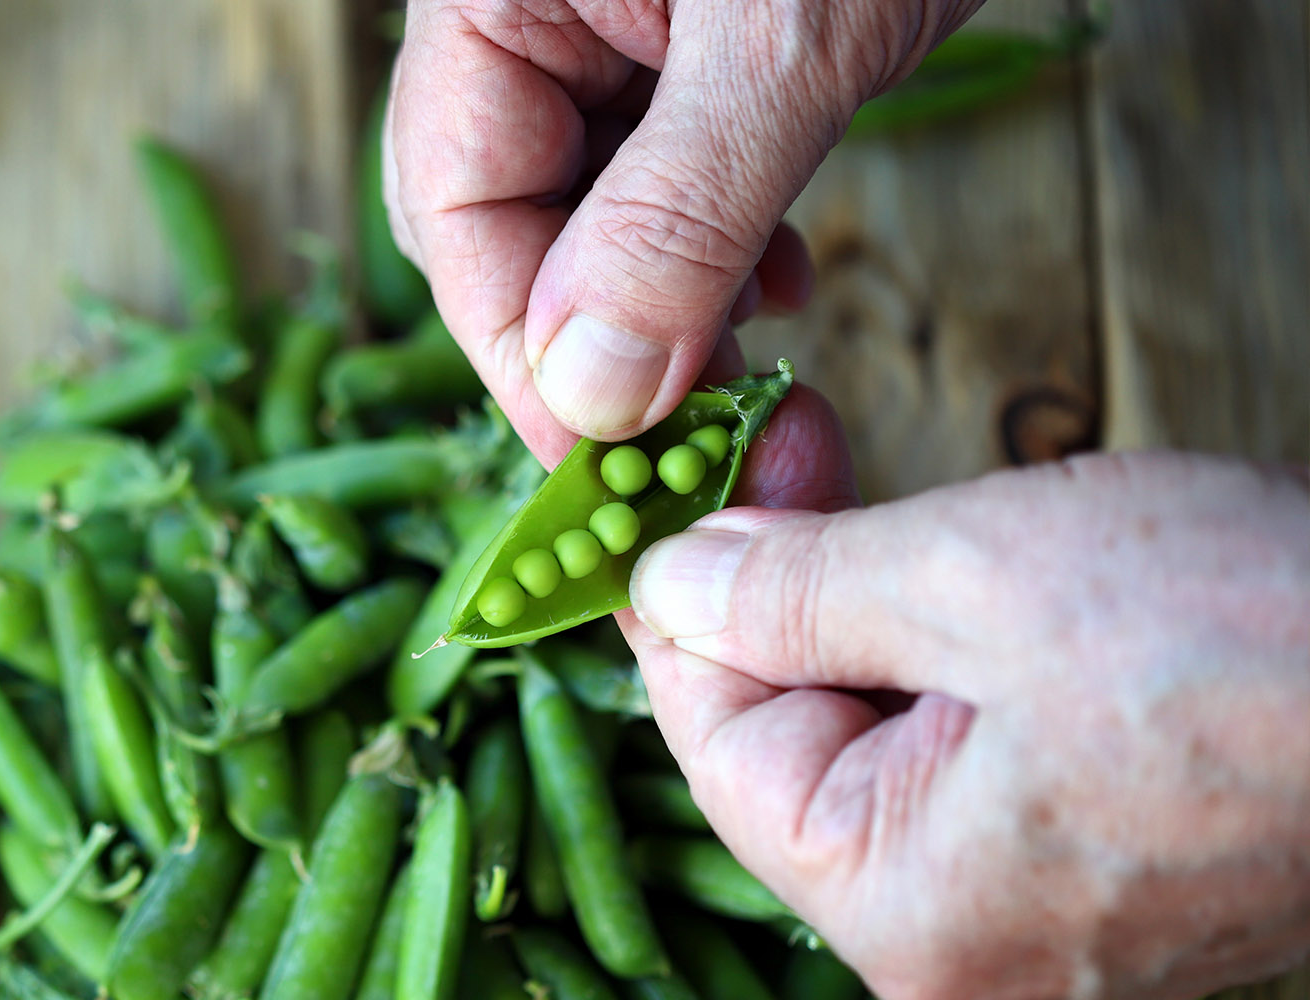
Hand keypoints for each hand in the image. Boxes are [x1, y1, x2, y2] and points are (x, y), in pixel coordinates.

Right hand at [385, 0, 983, 464]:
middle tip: (680, 445)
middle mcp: (535, 17)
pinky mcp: (696, 55)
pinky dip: (715, 258)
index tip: (602, 466)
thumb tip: (593, 391)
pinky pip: (664, 185)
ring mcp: (613, 34)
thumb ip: (681, 210)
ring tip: (745, 375)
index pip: (455, 206)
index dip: (522, 350)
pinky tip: (777, 288)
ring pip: (588, 218)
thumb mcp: (786, 33)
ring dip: (661, 316)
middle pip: (505, 224)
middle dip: (591, 344)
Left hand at [626, 451, 1309, 998]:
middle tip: (784, 449)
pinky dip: (938, 651)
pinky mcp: (1090, 870)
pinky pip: (958, 754)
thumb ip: (791, 589)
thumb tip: (666, 580)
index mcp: (906, 913)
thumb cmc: (1255, 638)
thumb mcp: (971, 578)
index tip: (686, 480)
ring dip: (858, 606)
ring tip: (864, 484)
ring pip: (873, 737)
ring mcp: (1028, 922)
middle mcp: (955, 953)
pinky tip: (953, 563)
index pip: (714, 742)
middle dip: (777, 591)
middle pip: (788, 743)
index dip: (685, 597)